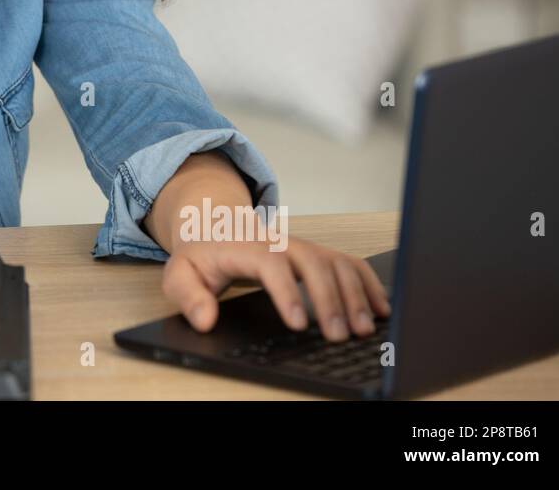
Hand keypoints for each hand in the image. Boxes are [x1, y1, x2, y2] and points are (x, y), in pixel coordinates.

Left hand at [161, 234, 391, 340]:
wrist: (212, 224)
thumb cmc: (200, 254)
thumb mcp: (178, 273)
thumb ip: (187, 295)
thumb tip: (205, 319)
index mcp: (244, 246)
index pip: (270, 263)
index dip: (287, 292)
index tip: (298, 323)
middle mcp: (278, 242)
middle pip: (312, 261)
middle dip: (329, 298)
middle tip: (338, 335)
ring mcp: (300, 246)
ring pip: (335, 261)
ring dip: (354, 294)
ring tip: (363, 329)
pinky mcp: (315, 253)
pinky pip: (348, 262)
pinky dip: (367, 282)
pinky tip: (380, 307)